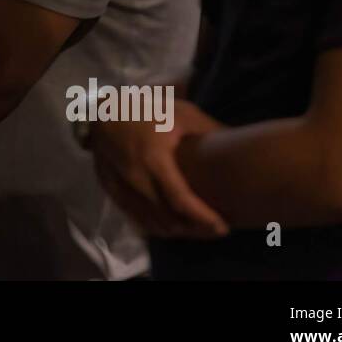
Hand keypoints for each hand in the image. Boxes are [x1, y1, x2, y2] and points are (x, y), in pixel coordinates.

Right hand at [89, 99, 228, 238]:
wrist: (101, 109)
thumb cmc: (146, 109)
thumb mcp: (180, 113)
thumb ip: (208, 130)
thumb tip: (240, 144)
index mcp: (154, 159)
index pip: (181, 200)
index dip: (203, 218)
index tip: (223, 227)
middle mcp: (136, 178)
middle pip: (167, 218)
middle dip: (194, 230)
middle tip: (215, 231)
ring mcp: (120, 186)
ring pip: (149, 222)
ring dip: (175, 231)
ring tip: (196, 231)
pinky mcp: (110, 189)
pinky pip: (133, 216)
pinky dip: (153, 226)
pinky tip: (169, 226)